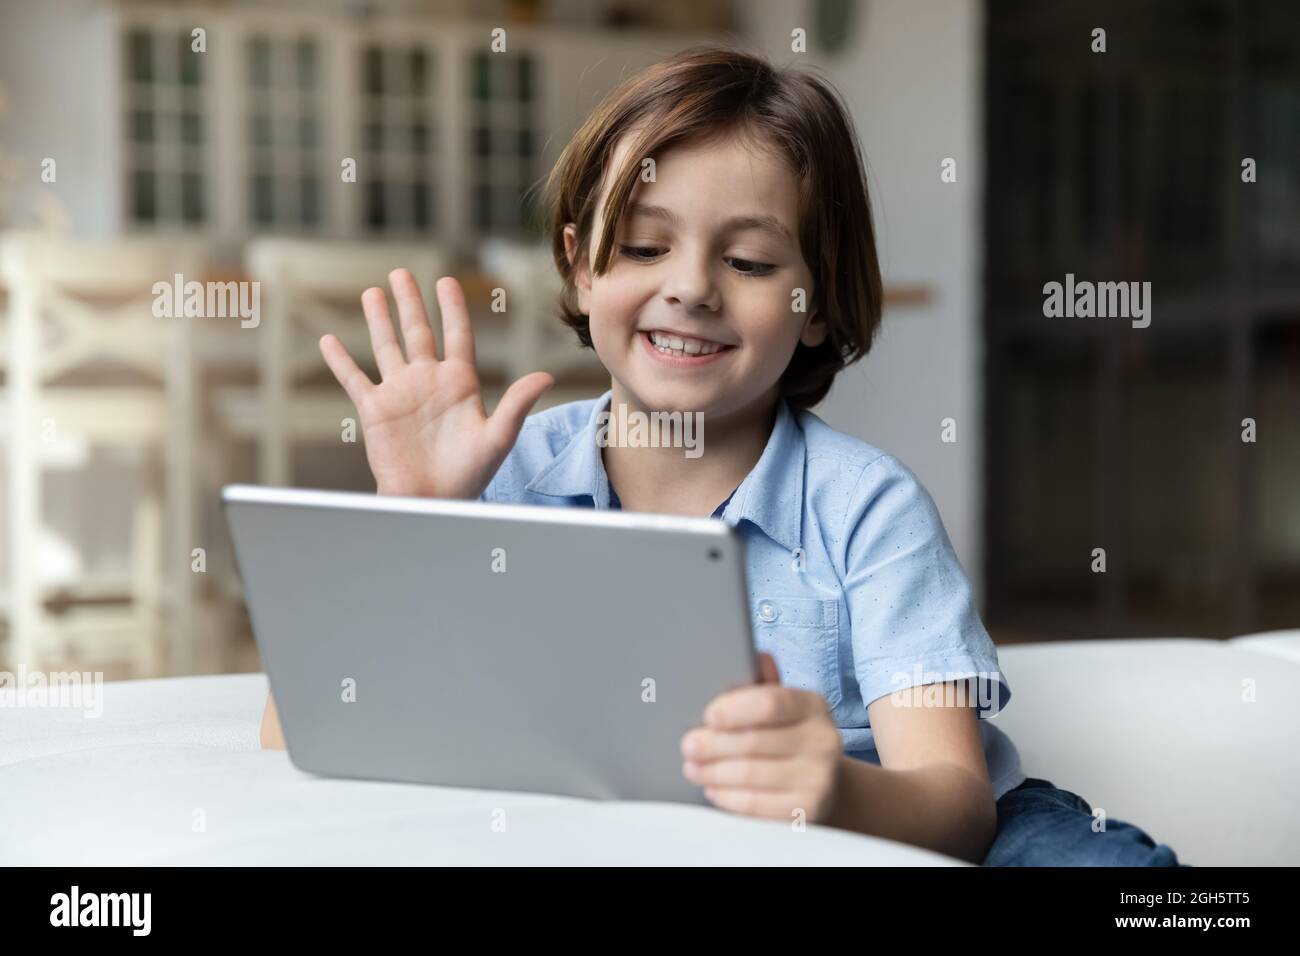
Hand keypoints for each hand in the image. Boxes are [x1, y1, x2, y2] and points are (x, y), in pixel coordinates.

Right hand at [319, 270, 554, 498]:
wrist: (433, 500)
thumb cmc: (470, 474)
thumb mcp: (498, 437)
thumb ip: (517, 404)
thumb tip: (546, 376)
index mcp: (460, 383)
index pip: (456, 335)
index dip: (452, 308)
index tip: (447, 281)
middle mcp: (428, 382)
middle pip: (418, 332)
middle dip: (410, 302)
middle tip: (401, 272)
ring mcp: (401, 393)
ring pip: (386, 346)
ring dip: (378, 320)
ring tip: (371, 292)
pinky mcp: (375, 410)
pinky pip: (354, 379)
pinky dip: (339, 361)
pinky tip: (327, 340)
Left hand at [680, 652, 844, 823]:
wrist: (821, 782)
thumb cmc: (787, 736)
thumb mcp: (780, 707)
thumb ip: (761, 685)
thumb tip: (756, 656)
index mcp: (813, 705)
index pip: (770, 702)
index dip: (734, 709)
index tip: (708, 716)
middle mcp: (823, 740)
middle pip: (754, 741)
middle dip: (712, 745)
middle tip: (687, 746)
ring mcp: (819, 778)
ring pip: (750, 774)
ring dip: (712, 771)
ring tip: (692, 767)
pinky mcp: (808, 810)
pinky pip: (756, 804)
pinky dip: (727, 796)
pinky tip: (712, 787)